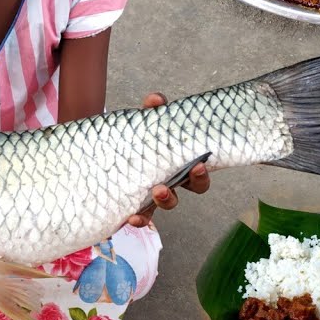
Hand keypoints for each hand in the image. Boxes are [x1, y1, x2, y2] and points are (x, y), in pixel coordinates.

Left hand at [127, 92, 211, 227]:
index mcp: (182, 160)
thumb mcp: (148, 121)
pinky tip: (132, 218)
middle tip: (191, 171)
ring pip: (169, 203)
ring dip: (167, 199)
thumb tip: (156, 99)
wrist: (115, 149)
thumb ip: (153, 111)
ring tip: (158, 190)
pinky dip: (140, 219)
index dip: (203, 172)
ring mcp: (158, 192)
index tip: (201, 164)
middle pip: (194, 187)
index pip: (200, 171)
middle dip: (195, 181)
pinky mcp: (138, 203)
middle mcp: (176, 179)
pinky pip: (143, 216)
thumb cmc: (141, 136)